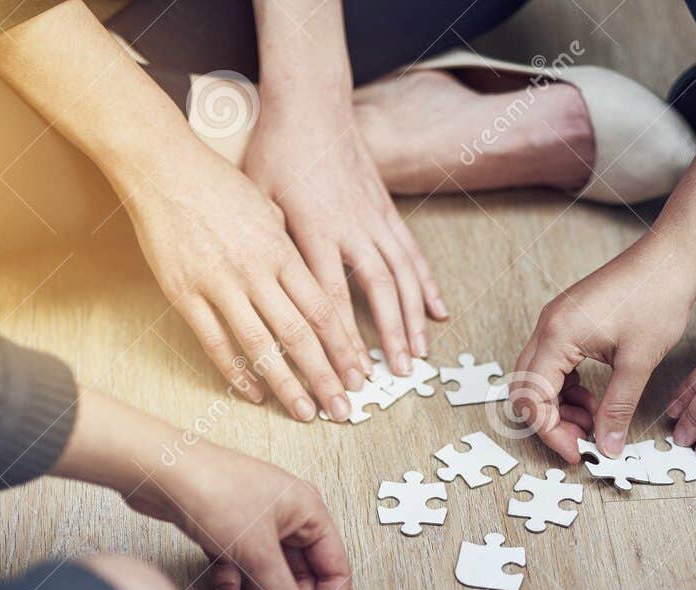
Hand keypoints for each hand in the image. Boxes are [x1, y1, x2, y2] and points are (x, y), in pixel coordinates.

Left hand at [56, 390, 351, 589]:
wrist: (159, 469)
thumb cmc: (214, 489)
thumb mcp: (258, 555)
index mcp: (308, 512)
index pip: (334, 568)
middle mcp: (286, 516)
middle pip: (299, 576)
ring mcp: (254, 523)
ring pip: (267, 576)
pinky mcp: (226, 530)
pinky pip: (239, 568)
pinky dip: (232, 589)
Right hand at [118, 135, 370, 421]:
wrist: (161, 167)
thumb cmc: (216, 183)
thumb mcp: (266, 206)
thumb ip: (287, 246)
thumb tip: (309, 277)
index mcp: (279, 248)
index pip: (322, 308)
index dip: (343, 346)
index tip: (358, 373)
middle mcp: (254, 269)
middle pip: (298, 334)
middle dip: (325, 376)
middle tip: (344, 408)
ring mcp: (217, 284)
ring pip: (259, 346)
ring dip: (287, 385)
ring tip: (306, 413)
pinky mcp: (184, 294)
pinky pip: (215, 343)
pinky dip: (236, 373)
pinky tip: (255, 394)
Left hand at [244, 90, 444, 374]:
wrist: (311, 105)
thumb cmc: (275, 152)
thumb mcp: (257, 197)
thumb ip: (268, 245)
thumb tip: (265, 296)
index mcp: (314, 228)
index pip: (329, 297)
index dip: (339, 341)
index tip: (346, 374)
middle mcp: (351, 227)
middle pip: (376, 292)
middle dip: (387, 338)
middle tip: (395, 377)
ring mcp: (375, 219)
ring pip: (402, 276)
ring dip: (412, 319)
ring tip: (419, 356)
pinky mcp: (387, 211)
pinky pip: (413, 254)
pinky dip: (426, 286)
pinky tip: (438, 312)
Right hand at [512, 233, 695, 462]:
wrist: (670, 259)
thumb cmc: (656, 297)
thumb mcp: (638, 362)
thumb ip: (618, 408)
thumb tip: (606, 445)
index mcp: (557, 335)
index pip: (533, 397)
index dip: (551, 432)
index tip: (578, 452)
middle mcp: (548, 327)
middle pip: (527, 389)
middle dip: (551, 422)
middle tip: (583, 442)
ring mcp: (556, 323)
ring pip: (539, 379)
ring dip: (561, 407)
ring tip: (596, 421)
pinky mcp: (569, 323)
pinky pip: (555, 366)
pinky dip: (568, 389)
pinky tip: (595, 400)